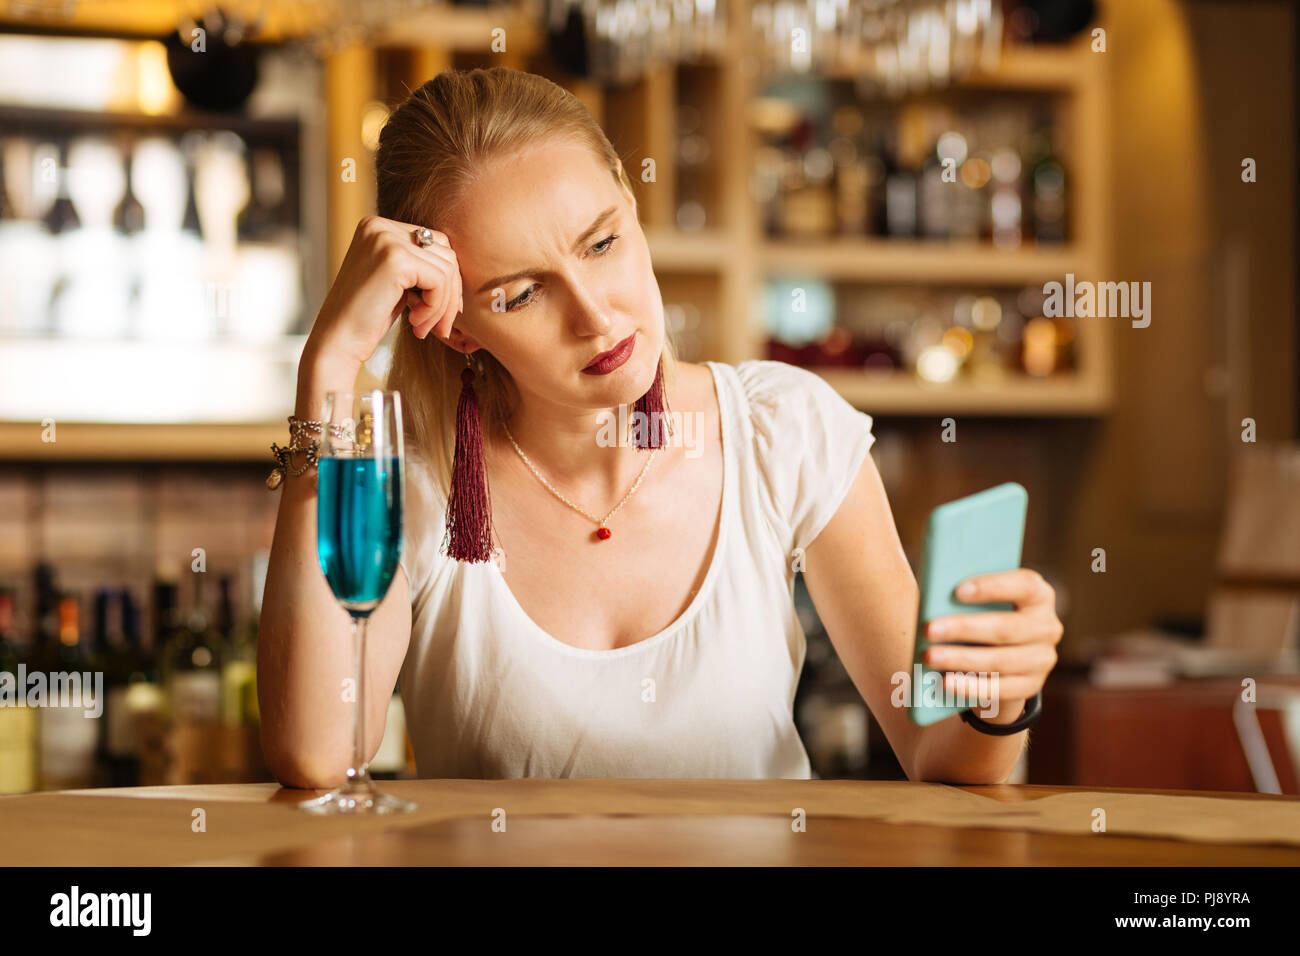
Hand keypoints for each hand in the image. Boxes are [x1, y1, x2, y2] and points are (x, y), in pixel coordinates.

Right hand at [304, 215, 464, 375]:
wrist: (336, 341)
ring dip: (442, 306)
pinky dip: (435, 308)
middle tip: (438, 326)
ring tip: (422, 327)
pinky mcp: (395, 259)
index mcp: (377, 226)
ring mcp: (386, 239)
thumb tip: (457, 266)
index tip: (441, 311)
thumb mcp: (395, 282)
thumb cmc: (366, 318)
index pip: (434, 243)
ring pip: (446, 268)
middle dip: (449, 293)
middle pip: (445, 252)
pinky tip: (415, 323)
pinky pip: (439, 281)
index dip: (446, 280)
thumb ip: (419, 264)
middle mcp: (379, 225)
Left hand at [921, 569, 1062, 722]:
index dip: (993, 587)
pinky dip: (970, 686)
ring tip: (930, 657)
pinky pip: (999, 689)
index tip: (957, 591)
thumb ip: (968, 597)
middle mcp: (1047, 626)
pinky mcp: (1030, 686)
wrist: (1002, 659)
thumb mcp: (982, 602)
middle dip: (964, 628)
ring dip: (961, 659)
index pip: (1025, 586)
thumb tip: (935, 601)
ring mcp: (1042, 659)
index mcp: (1038, 595)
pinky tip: (946, 682)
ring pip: (1000, 661)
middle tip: (929, 629)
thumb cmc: (983, 616)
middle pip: (1006, 628)